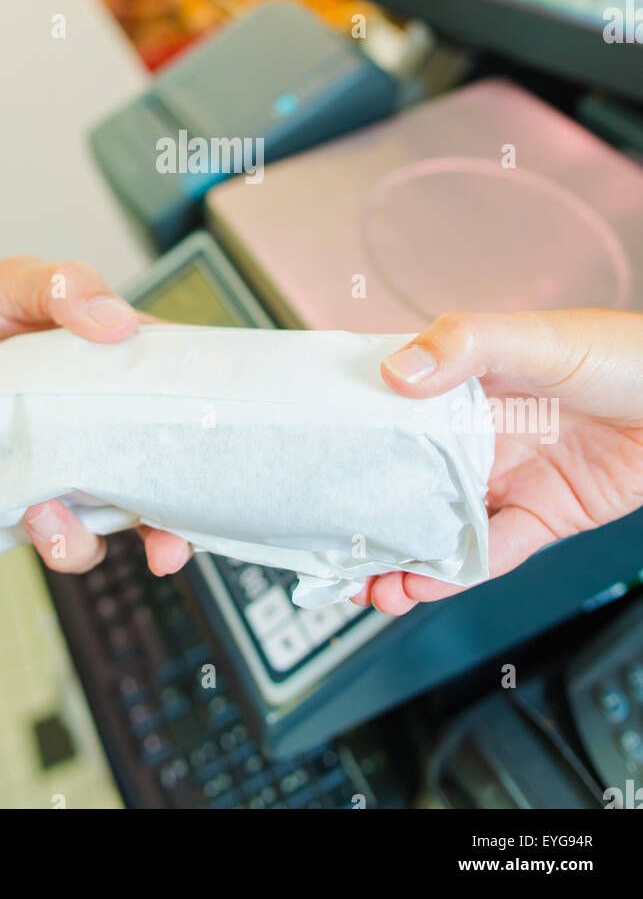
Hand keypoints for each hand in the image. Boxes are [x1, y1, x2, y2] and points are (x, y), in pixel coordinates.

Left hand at [0, 251, 190, 577]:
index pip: (179, 393)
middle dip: (176, 521)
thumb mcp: (14, 282)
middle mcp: (100, 422)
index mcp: (115, 367)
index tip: (225, 457)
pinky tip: (32, 514)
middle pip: (161, 475)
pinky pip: (63, 537)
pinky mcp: (30, 502)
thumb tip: (115, 323)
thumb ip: (65, 286)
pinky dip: (57, 538)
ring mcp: (67, 466)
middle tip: (170, 541)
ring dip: (100, 534)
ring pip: (115, 519)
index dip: (209, 427)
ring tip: (57, 514)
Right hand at [351, 309, 642, 616]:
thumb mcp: (532, 337)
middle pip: (406, 480)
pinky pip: (491, 552)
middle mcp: (478, 432)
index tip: (312, 468)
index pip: (390, 412)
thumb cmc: (620, 354)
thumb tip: (397, 371)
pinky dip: (455, 575)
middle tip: (331, 549)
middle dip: (366, 517)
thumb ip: (463, 346)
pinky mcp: (542, 515)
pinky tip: (423, 586)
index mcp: (463, 381)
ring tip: (370, 587)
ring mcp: (507, 476)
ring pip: (439, 525)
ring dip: (403, 560)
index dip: (350, 443)